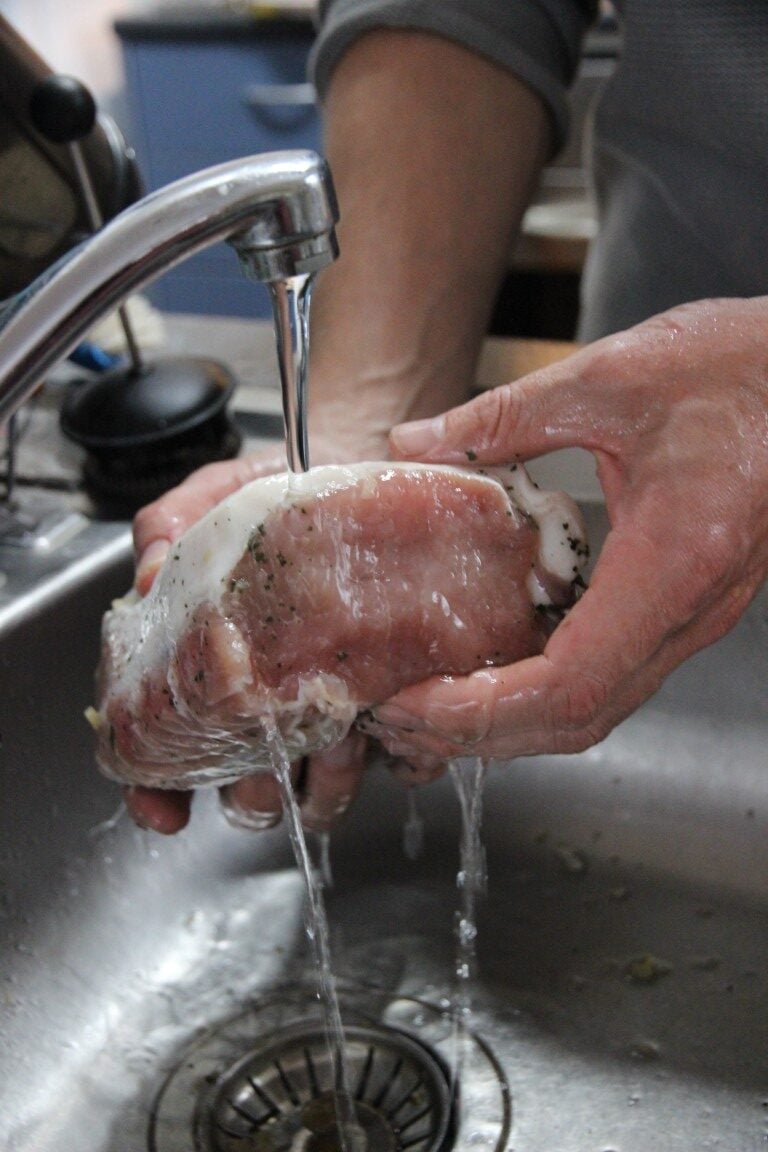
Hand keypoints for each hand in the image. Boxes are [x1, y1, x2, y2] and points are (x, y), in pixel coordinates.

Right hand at [126, 433, 378, 834]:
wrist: (364, 462)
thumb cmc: (283, 487)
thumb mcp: (216, 493)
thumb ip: (170, 525)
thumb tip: (146, 578)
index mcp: (214, 669)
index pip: (166, 751)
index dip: (157, 790)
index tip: (164, 810)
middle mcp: (270, 701)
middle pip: (246, 789)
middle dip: (253, 791)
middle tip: (268, 754)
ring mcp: (334, 708)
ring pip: (321, 792)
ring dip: (325, 781)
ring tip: (340, 733)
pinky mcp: (398, 699)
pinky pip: (401, 761)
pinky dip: (396, 755)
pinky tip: (391, 718)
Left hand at [367, 297, 767, 765]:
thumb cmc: (739, 370)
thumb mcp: (608, 379)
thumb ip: (501, 417)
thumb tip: (413, 442)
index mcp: (672, 562)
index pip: (571, 682)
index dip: (484, 710)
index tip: (415, 702)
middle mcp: (688, 611)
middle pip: (577, 719)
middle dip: (481, 734)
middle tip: (398, 717)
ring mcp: (690, 617)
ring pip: (596, 710)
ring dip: (509, 724)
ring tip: (429, 706)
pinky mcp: (683, 607)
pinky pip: (609, 677)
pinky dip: (541, 693)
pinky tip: (490, 670)